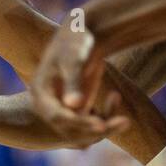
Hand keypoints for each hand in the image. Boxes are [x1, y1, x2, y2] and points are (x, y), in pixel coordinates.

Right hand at [29, 20, 127, 146]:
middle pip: (70, 129)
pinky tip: (115, 97)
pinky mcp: (75, 109)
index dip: (79, 122)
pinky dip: (104, 120)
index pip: (57, 116)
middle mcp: (49, 106)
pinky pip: (89, 125)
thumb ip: (72, 82)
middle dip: (96, 129)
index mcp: (41, 94)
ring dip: (103, 129)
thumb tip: (73, 105)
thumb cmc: (74, 41)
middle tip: (124, 122)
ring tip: (125, 119)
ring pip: (81, 132)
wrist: (80, 32)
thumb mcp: (72, 59)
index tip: (101, 124)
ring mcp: (61, 109)